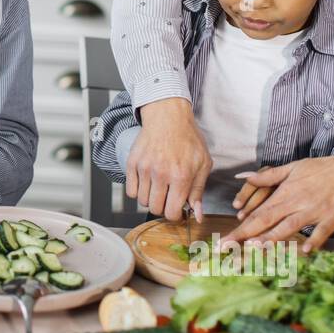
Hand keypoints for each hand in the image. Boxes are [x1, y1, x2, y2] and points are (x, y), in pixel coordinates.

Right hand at [126, 98, 212, 221]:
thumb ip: (198, 191)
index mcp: (181, 176)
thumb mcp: (203, 164)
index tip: (176, 209)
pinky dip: (138, 191)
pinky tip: (147, 182)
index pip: (172, 212)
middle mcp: (161, 174)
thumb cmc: (188, 139)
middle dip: (163, 208)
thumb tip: (197, 216)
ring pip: (142, 201)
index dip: (175, 215)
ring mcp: (144, 168)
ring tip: (158, 188)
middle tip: (168, 197)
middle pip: (155, 209)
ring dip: (150, 199)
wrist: (168, 117)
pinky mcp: (132, 163)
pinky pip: (130, 191)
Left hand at [227, 152, 333, 251]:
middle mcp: (296, 203)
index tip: (225, 241)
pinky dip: (314, 241)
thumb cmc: (323, 169)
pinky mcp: (332, 218)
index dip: (241, 228)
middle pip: (268, 221)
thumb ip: (269, 176)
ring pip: (290, 226)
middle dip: (246, 236)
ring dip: (272, 238)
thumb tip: (246, 177)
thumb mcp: (294, 167)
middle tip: (228, 247)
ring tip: (255, 248)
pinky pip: (321, 232)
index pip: (258, 213)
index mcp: (285, 193)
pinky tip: (305, 251)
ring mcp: (314, 211)